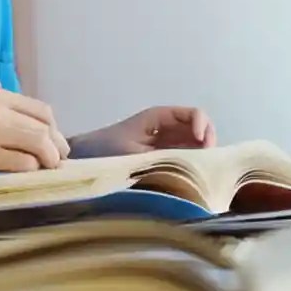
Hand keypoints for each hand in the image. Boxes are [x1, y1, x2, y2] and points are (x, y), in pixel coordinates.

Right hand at [0, 88, 69, 177]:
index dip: (55, 129)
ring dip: (49, 159)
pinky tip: (28, 175)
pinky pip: (22, 163)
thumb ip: (5, 115)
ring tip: (48, 170)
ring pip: (38, 143)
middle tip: (59, 161)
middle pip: (44, 127)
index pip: (41, 110)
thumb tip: (40, 135)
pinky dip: (31, 170)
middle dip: (57, 146)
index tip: (56, 144)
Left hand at [69, 106, 216, 158]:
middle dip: (208, 142)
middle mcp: (167, 127)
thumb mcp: (132, 154)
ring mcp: (166, 142)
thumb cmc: (104, 149)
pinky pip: (185, 157)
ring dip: (203, 155)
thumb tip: (185, 169)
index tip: (203, 144)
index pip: (194, 114)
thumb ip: (160, 159)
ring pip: (195, 144)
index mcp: (159, 117)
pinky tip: (192, 176)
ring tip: (202, 171)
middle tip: (207, 162)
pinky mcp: (162, 157)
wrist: (83, 156)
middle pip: (200, 128)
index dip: (203, 126)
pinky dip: (193, 164)